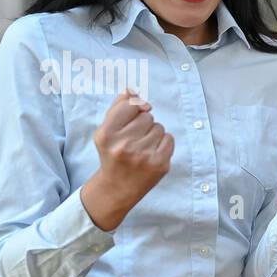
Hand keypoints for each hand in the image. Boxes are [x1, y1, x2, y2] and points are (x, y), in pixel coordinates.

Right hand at [81, 90, 173, 230]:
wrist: (118, 187)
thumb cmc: (113, 153)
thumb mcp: (107, 130)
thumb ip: (118, 107)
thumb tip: (132, 89)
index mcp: (106, 134)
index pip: (130, 105)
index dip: (134, 109)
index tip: (133, 116)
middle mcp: (123, 145)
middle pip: (146, 116)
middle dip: (143, 124)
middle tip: (135, 138)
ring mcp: (143, 156)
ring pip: (159, 127)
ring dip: (154, 134)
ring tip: (143, 146)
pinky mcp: (159, 164)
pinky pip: (169, 138)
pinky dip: (164, 143)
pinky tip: (153, 152)